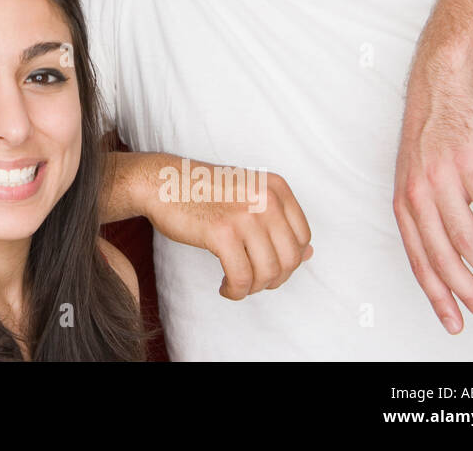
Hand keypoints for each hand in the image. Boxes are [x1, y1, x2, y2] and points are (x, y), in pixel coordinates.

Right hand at [145, 157, 312, 298]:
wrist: (163, 182)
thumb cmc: (204, 191)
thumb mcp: (249, 196)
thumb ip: (279, 222)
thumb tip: (309, 254)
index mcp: (276, 188)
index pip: (303, 237)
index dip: (289, 260)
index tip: (268, 266)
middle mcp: (266, 199)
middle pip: (289, 259)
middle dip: (273, 279)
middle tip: (253, 281)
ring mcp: (245, 215)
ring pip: (268, 272)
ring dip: (253, 288)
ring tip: (237, 285)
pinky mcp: (222, 233)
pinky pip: (242, 277)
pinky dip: (236, 291)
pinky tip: (225, 288)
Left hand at [394, 60, 472, 333]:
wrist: (439, 88)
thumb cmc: (431, 139)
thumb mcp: (415, 180)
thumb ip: (426, 216)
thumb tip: (444, 256)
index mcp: (403, 204)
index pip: (418, 260)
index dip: (437, 295)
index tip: (455, 322)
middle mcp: (417, 195)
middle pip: (443, 258)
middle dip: (468, 295)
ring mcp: (441, 179)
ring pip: (467, 240)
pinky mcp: (468, 164)